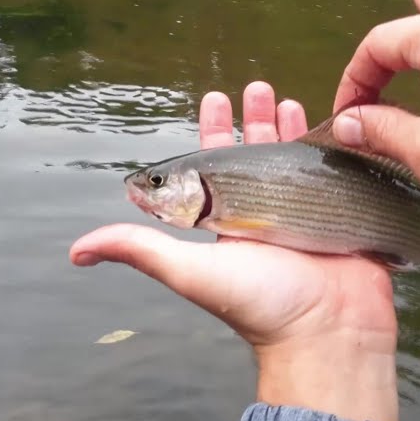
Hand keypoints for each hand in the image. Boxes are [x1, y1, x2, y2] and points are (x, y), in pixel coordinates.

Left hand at [70, 82, 400, 420]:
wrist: (329, 333)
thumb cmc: (260, 305)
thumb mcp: (191, 272)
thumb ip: (141, 250)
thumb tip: (77, 249)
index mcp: (229, 224)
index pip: (216, 167)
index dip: (214, 131)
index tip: (214, 98)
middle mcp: (265, 217)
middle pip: (257, 156)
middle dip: (255, 120)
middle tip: (255, 87)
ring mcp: (306, 216)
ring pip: (295, 161)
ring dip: (291, 128)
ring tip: (288, 98)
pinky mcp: (342, 218)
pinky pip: (335, 175)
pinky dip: (331, 149)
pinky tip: (331, 125)